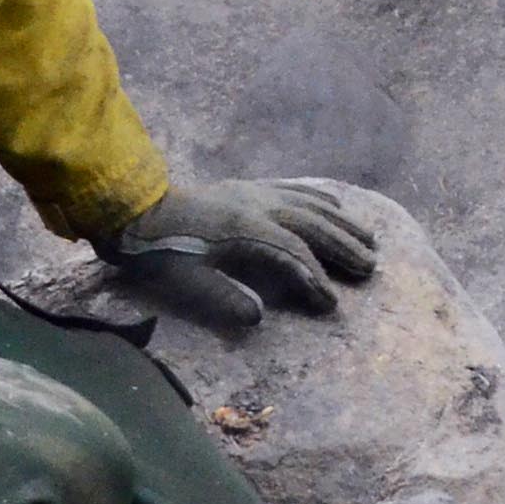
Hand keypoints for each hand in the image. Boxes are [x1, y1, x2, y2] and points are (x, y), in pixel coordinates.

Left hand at [100, 178, 378, 333]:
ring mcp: (255, 192)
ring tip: (370, 240)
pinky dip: (320, 198)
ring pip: (310, 205)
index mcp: (242, 228)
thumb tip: (258, 315)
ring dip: (341, 223)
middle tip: (370, 268)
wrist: (134, 208)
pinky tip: (337, 205)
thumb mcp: (183, 279)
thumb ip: (221, 296)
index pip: (290, 253)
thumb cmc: (157, 250)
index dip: (313, 277)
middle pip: (311, 224)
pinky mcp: (250, 188)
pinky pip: (295, 189)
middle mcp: (257, 204)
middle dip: (343, 247)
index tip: (332, 302)